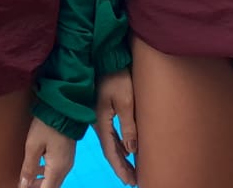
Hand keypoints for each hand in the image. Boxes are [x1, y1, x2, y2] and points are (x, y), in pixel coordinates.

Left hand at [18, 116, 75, 187]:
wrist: (63, 106)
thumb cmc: (47, 124)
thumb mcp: (33, 145)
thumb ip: (29, 167)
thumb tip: (24, 185)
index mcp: (57, 168)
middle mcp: (65, 168)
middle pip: (51, 186)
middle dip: (38, 187)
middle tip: (24, 184)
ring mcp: (67, 161)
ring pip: (54, 179)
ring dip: (41, 181)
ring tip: (28, 178)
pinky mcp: (67, 154)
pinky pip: (57, 170)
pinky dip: (46, 173)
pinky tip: (37, 167)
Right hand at [93, 69, 137, 185]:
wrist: (105, 56)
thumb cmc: (116, 75)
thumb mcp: (125, 100)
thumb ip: (128, 125)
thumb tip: (132, 150)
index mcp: (101, 122)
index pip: (112, 152)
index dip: (121, 168)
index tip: (132, 182)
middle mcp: (98, 123)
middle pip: (110, 151)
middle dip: (122, 167)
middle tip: (134, 180)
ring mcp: (99, 117)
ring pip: (111, 143)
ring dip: (121, 157)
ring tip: (132, 170)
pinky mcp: (103, 110)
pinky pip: (111, 133)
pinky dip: (119, 145)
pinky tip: (126, 149)